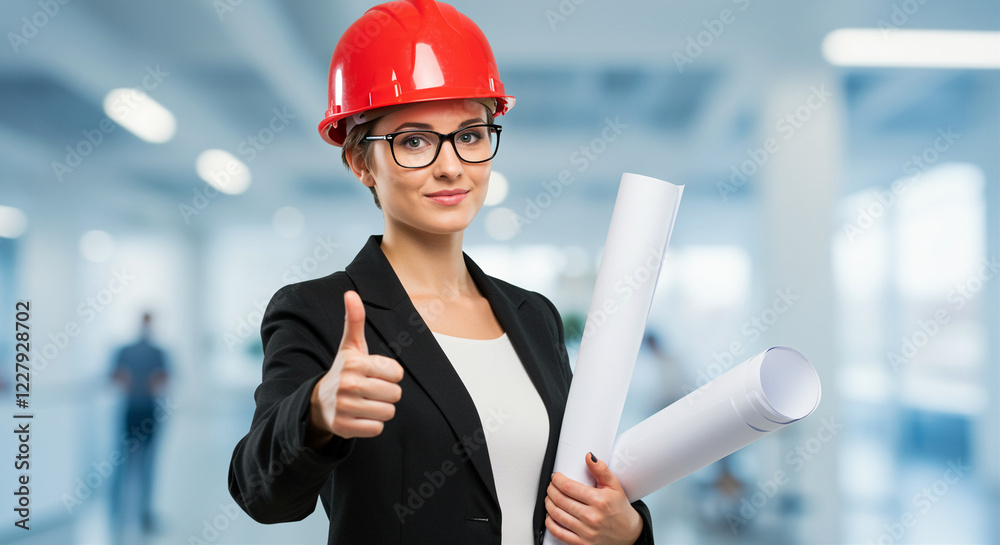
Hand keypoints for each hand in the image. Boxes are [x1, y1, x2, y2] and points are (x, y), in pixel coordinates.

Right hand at [308, 290, 403, 443]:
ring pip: (388, 412)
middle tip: (370, 390)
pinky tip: (359, 416)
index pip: (397, 373)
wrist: (318, 403)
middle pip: (395, 394)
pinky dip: (372, 424)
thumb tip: (351, 293)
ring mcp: (345, 407)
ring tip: (365, 403)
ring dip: (381, 409)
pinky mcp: (344, 427)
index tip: (374, 374)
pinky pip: (377, 428)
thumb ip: (354, 321)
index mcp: (355, 363)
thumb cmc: (344, 371)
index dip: (390, 375)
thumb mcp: (350, 346)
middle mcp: (348, 384)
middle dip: (387, 393)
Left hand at [544, 453, 642, 544]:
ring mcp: (586, 532)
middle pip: (560, 500)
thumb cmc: (621, 510)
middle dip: (551, 490)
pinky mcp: (582, 544)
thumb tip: (589, 456)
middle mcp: (592, 517)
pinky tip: (550, 516)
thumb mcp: (615, 486)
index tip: (556, 476)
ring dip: (548, 504)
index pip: (568, 487)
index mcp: (599, 501)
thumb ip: (601, 470)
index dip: (557, 479)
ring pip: (557, 515)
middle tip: (551, 486)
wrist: (630, 534)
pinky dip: (550, 523)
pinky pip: (559, 533)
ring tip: (550, 498)